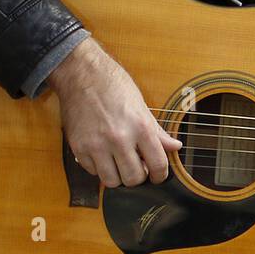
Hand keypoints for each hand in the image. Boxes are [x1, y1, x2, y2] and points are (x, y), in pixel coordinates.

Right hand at [47, 36, 181, 187]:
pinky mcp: (79, 147)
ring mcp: (97, 144)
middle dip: (138, 176)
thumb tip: (175, 146)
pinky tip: (102, 154)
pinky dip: (98, 168)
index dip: (159, 175)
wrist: (80, 73)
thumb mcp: (141, 105)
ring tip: (118, 163)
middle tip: (136, 167)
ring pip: (112, 181)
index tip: (156, 175)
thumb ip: (157, 131)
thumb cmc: (113, 85)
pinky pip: (92, 172)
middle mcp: (119, 138)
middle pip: (134, 178)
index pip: (157, 165)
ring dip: (117, 175)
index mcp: (140, 126)